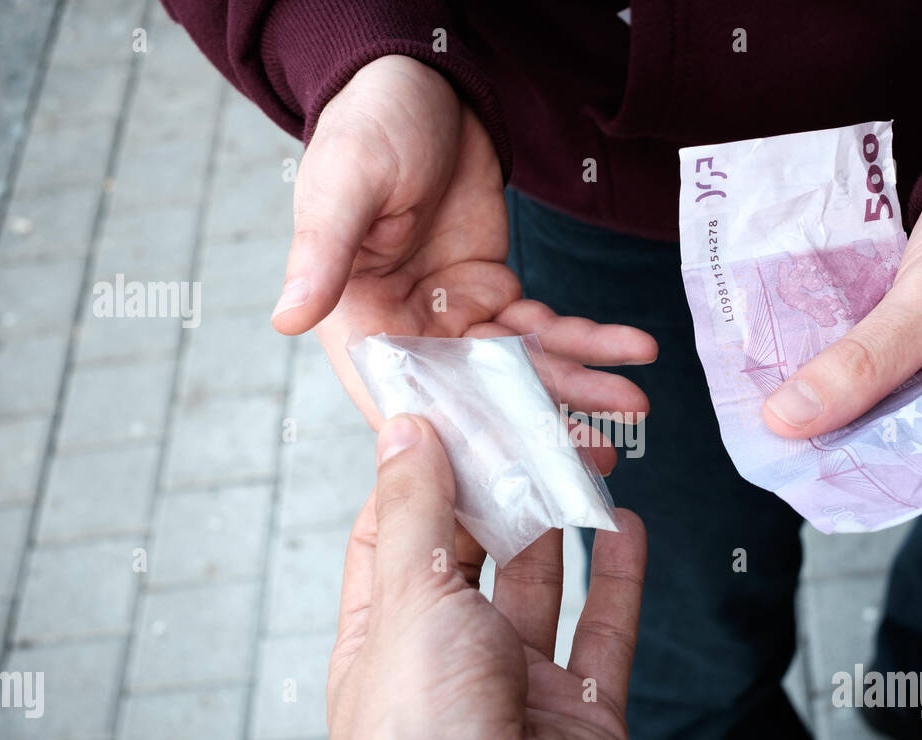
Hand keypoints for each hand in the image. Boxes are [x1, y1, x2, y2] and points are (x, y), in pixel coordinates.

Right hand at [273, 55, 655, 473]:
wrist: (422, 86)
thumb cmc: (367, 127)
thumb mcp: (342, 185)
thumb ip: (321, 254)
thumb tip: (287, 320)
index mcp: (360, 326)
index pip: (407, 401)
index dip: (458, 441)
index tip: (512, 472)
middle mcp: (408, 337)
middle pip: (478, 403)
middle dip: (537, 430)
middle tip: (597, 456)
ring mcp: (456, 321)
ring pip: (522, 374)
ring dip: (579, 390)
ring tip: (635, 405)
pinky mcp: (495, 296)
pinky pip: (546, 330)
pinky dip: (590, 341)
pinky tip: (633, 349)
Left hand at [328, 414, 646, 739]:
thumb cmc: (423, 728)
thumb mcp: (408, 592)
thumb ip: (416, 509)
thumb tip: (404, 429)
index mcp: (385, 635)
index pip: (396, 535)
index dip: (423, 474)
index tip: (454, 418)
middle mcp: (449, 658)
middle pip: (476, 555)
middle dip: (501, 491)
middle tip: (533, 427)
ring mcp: (518, 686)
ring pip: (542, 588)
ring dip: (560, 525)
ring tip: (580, 459)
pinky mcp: (583, 712)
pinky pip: (604, 633)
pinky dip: (618, 578)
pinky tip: (626, 524)